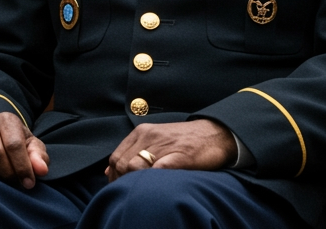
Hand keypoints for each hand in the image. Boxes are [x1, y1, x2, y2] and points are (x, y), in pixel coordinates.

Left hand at [104, 120, 236, 181]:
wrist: (216, 134)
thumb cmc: (184, 141)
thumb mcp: (155, 142)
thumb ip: (132, 154)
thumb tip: (108, 173)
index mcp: (141, 132)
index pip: (115, 157)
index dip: (114, 176)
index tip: (120, 187)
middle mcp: (149, 136)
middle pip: (122, 163)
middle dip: (121, 181)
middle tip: (130, 192)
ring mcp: (165, 144)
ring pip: (135, 166)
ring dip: (134, 181)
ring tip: (142, 191)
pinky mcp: (181, 155)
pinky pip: (159, 168)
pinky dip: (152, 178)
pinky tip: (155, 185)